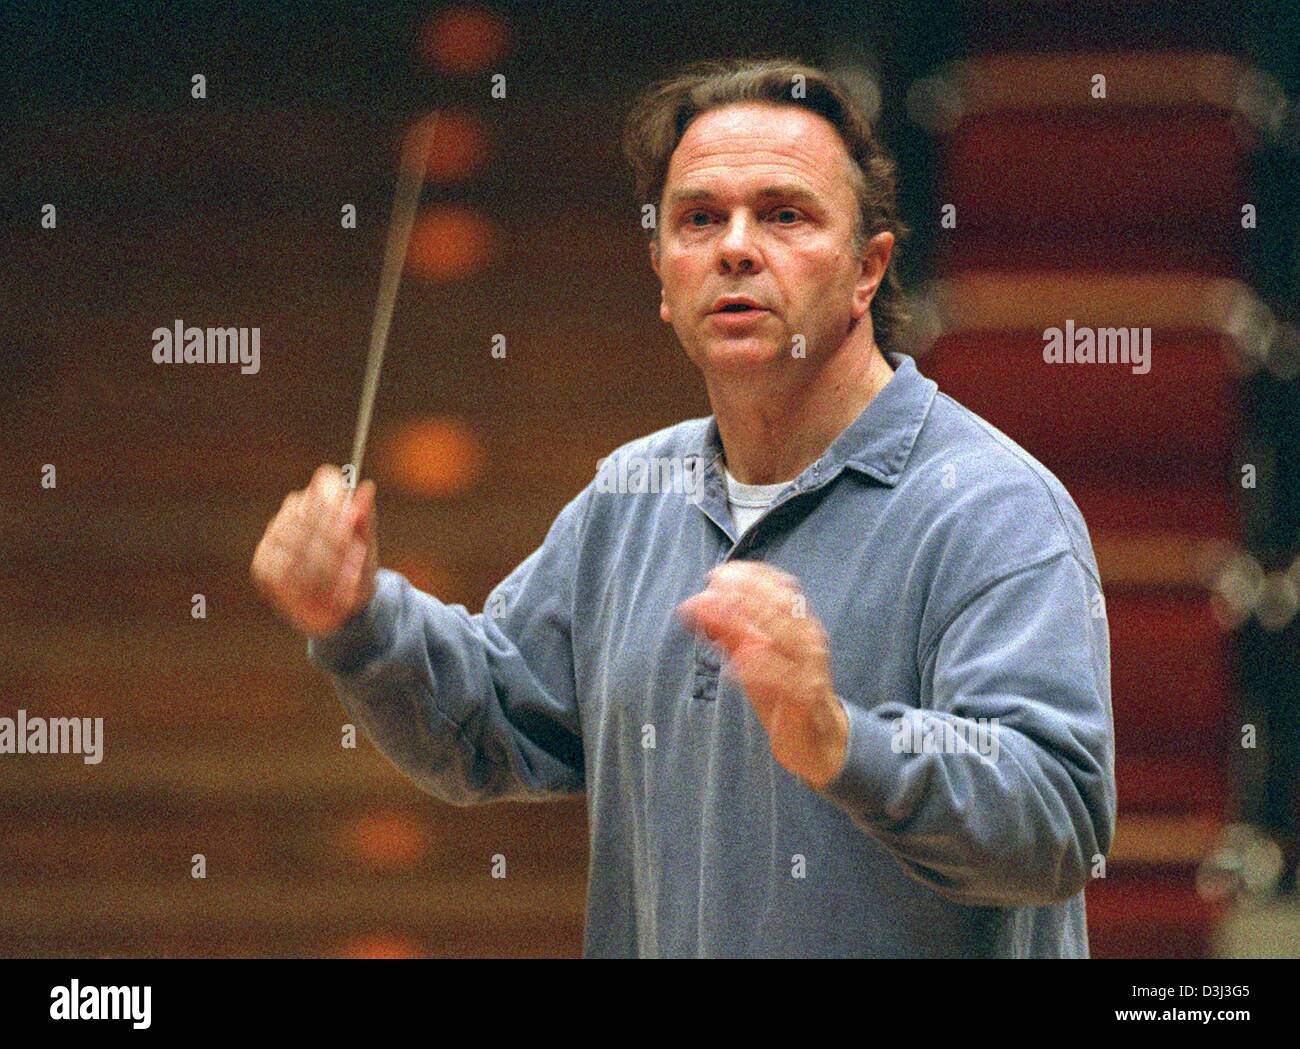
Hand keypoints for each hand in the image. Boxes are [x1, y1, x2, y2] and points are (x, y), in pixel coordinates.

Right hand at [251, 464, 377, 638]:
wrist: (341, 610)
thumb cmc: (356, 570)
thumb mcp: (367, 548)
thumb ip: (366, 519)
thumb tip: (367, 487)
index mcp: (323, 498)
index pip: (326, 481)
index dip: (337, 502)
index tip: (351, 525)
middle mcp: (294, 510)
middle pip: (311, 512)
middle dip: (337, 542)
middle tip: (357, 563)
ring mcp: (274, 535)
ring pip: (296, 542)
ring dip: (327, 566)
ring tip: (347, 582)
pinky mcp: (263, 563)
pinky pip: (282, 569)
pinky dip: (307, 583)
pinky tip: (324, 592)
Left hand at [678, 561, 848, 788]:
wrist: (816, 739)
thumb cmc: (782, 693)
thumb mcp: (752, 658)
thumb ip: (728, 632)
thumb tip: (696, 605)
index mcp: (800, 625)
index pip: (781, 588)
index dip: (751, 576)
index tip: (719, 573)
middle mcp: (809, 640)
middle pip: (780, 606)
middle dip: (744, 593)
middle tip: (711, 590)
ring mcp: (810, 667)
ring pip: (784, 636)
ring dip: (749, 622)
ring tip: (716, 616)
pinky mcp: (806, 696)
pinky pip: (783, 678)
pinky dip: (759, 668)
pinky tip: (734, 667)